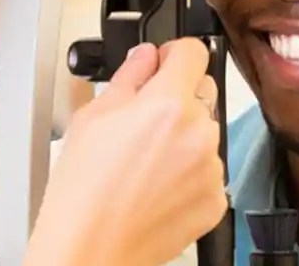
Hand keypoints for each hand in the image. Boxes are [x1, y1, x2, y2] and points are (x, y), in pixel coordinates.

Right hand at [25, 38, 226, 265]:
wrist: (91, 248)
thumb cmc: (83, 190)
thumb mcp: (92, 117)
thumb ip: (128, 77)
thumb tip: (144, 58)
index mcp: (168, 103)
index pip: (193, 52)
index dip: (175, 53)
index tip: (164, 63)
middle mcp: (198, 132)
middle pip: (203, 91)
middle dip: (178, 96)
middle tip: (143, 120)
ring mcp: (211, 168)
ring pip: (205, 133)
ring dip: (184, 137)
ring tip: (144, 161)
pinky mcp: (215, 199)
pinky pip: (208, 170)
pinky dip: (189, 172)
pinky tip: (156, 184)